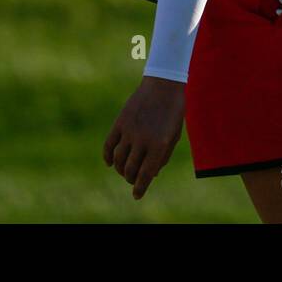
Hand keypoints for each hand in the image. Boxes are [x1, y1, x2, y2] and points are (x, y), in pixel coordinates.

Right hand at [103, 75, 185, 198]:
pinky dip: (107, 157)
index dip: (140, 188)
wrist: (163, 85)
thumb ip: (163, 157)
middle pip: (130, 170)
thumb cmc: (173, 112)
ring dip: (120, 170)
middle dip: (131, 179)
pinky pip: (108, 146)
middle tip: (133, 180)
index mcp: (160, 144)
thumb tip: (151, 175)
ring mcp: (129, 131)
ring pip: (118, 160)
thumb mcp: (174, 135)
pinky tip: (110, 163)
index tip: (136, 195)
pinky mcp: (119, 123)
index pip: (146, 175)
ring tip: (125, 171)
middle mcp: (143, 140)